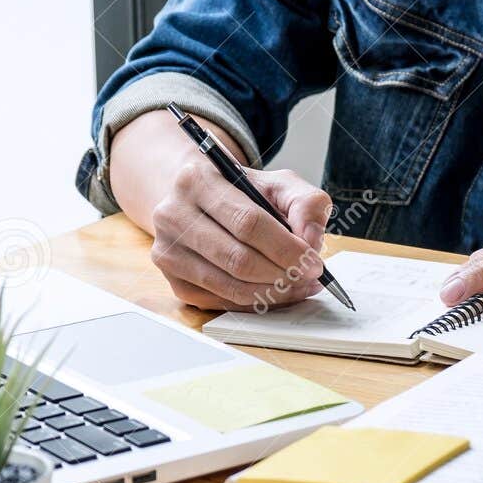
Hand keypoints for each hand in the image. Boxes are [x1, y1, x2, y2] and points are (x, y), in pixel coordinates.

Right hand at [149, 153, 332, 311]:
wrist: (202, 203)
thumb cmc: (243, 193)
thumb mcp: (279, 184)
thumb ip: (306, 203)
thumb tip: (311, 241)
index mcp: (197, 180)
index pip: (247, 223)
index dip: (286, 248)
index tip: (314, 262)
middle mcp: (172, 215)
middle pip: (238, 259)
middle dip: (282, 274)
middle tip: (309, 277)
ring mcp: (168, 251)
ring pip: (230, 286)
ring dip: (272, 292)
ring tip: (298, 284)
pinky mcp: (174, 281)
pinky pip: (222, 302)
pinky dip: (255, 302)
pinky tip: (274, 291)